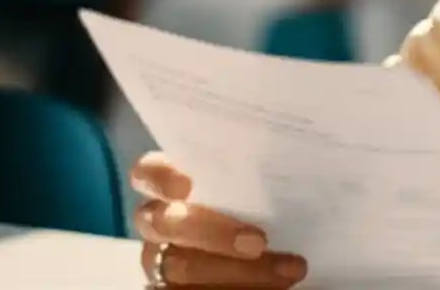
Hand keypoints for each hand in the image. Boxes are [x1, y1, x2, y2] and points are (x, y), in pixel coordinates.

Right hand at [130, 152, 307, 287]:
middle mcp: (157, 222)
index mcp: (171, 187)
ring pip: (180, 267)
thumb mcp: (253, 188)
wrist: (262, 245)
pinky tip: (274, 286)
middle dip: (213, 233)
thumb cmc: (257, 204)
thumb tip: (292, 163)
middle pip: (166, 224)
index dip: (160, 176)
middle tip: (259, 242)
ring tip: (289, 269)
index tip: (185, 185)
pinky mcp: (172, 287)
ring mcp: (161, 259)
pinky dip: (235, 289)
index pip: (147, 172)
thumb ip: (252, 179)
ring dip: (239, 272)